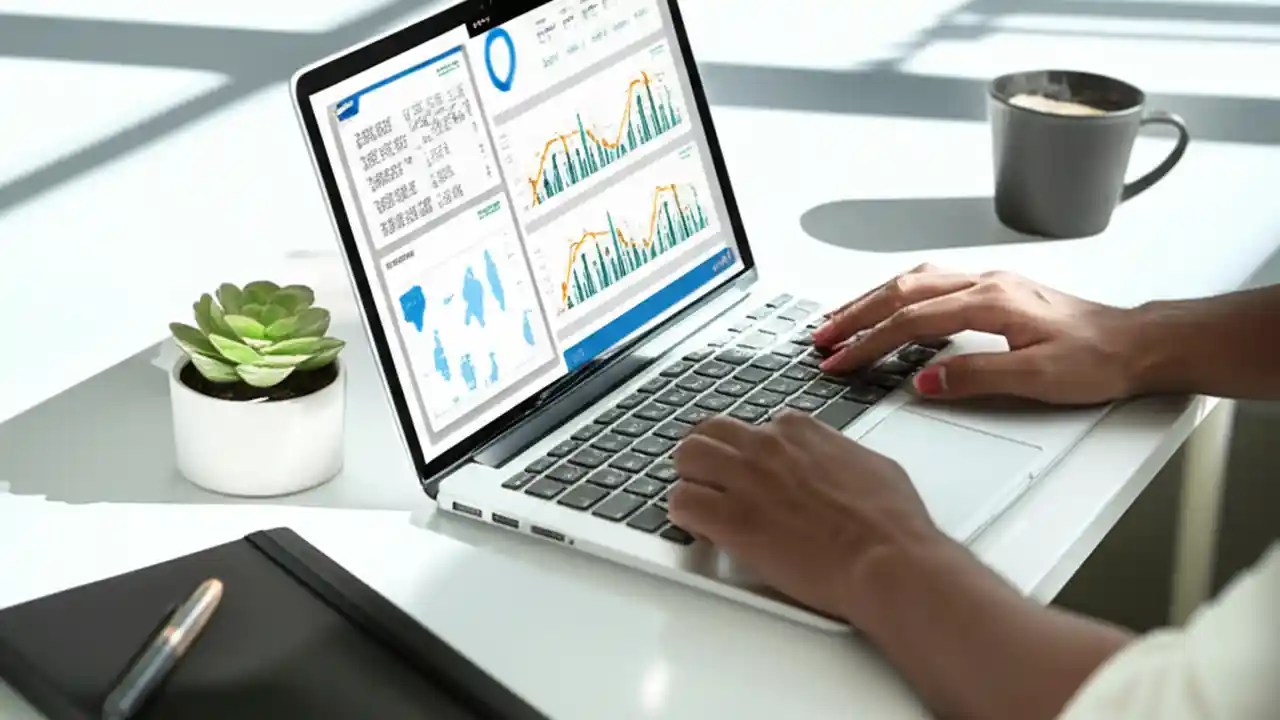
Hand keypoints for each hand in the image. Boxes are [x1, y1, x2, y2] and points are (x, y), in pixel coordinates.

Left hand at [669, 411, 947, 624]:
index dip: (749, 454)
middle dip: (708, 457)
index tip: (754, 475)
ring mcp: (745, 479)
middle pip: (708, 432)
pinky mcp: (730, 519)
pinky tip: (701, 530)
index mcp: (799, 430)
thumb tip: (834, 463)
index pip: (753, 427)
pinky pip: (681, 502)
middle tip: (713, 484)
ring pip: (686, 458)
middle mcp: (766, 445)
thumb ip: (838, 456)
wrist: (888, 560)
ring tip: (703, 505)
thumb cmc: (892, 523)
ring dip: (691, 480)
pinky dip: (685, 516)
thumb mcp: (871, 466)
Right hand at [810, 264, 1141, 404]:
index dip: (868, 343)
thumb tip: (923, 381)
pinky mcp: (995, 290)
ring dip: (872, 300)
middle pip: (901, 292)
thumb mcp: (1037, 380)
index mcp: (990, 302)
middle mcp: (985, 283)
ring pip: (913, 281)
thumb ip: (975, 377)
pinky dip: (898, 294)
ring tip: (841, 321)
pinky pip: (931, 283)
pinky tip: (889, 305)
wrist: (1138, 343)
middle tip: (820, 340)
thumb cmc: (1097, 360)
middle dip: (855, 315)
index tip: (838, 362)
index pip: (910, 321)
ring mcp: (989, 282)